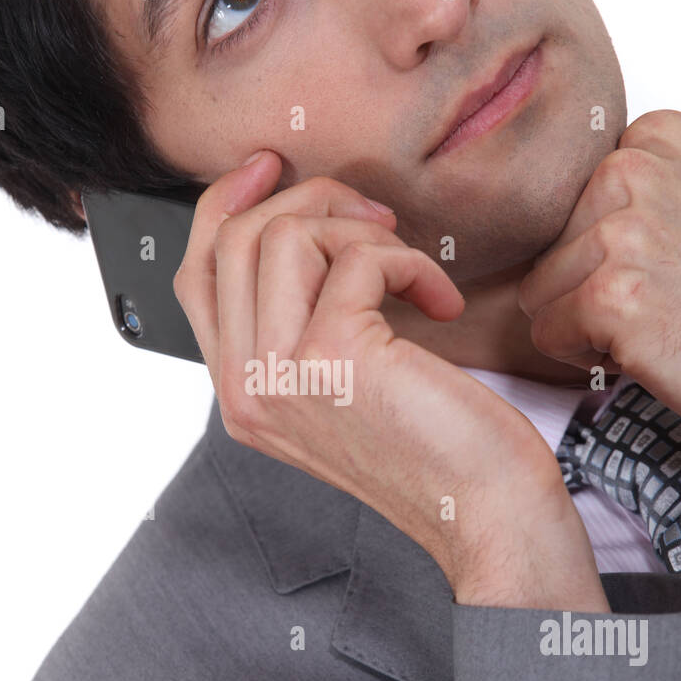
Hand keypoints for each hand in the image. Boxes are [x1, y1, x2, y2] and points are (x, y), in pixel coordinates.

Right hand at [173, 151, 608, 610]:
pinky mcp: (331, 357)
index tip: (271, 168)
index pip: (195, 275)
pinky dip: (411, 262)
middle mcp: (243, 388)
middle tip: (375, 218)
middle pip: (235, 240)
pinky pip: (360, 256)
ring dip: (361, 231)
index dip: (223, 205)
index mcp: (240, 393)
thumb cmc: (433, 448)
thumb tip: (305, 225)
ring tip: (407, 270)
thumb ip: (299, 323)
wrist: (485, 512)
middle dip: (311, 201)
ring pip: (285, 235)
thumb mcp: (343, 385)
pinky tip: (439, 301)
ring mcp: (279, 374)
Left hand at [517, 110, 680, 442]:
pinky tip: (650, 345)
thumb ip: (626, 186)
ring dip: (589, 321)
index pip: (562, 196)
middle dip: (590, 283)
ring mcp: (621, 232)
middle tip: (666, 294)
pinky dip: (588, 357)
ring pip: (538, 291)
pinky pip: (547, 334)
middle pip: (544, 242)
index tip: (667, 256)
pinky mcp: (609, 296)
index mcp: (655, 136)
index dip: (602, 243)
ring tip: (660, 318)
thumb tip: (535, 198)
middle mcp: (634, 170)